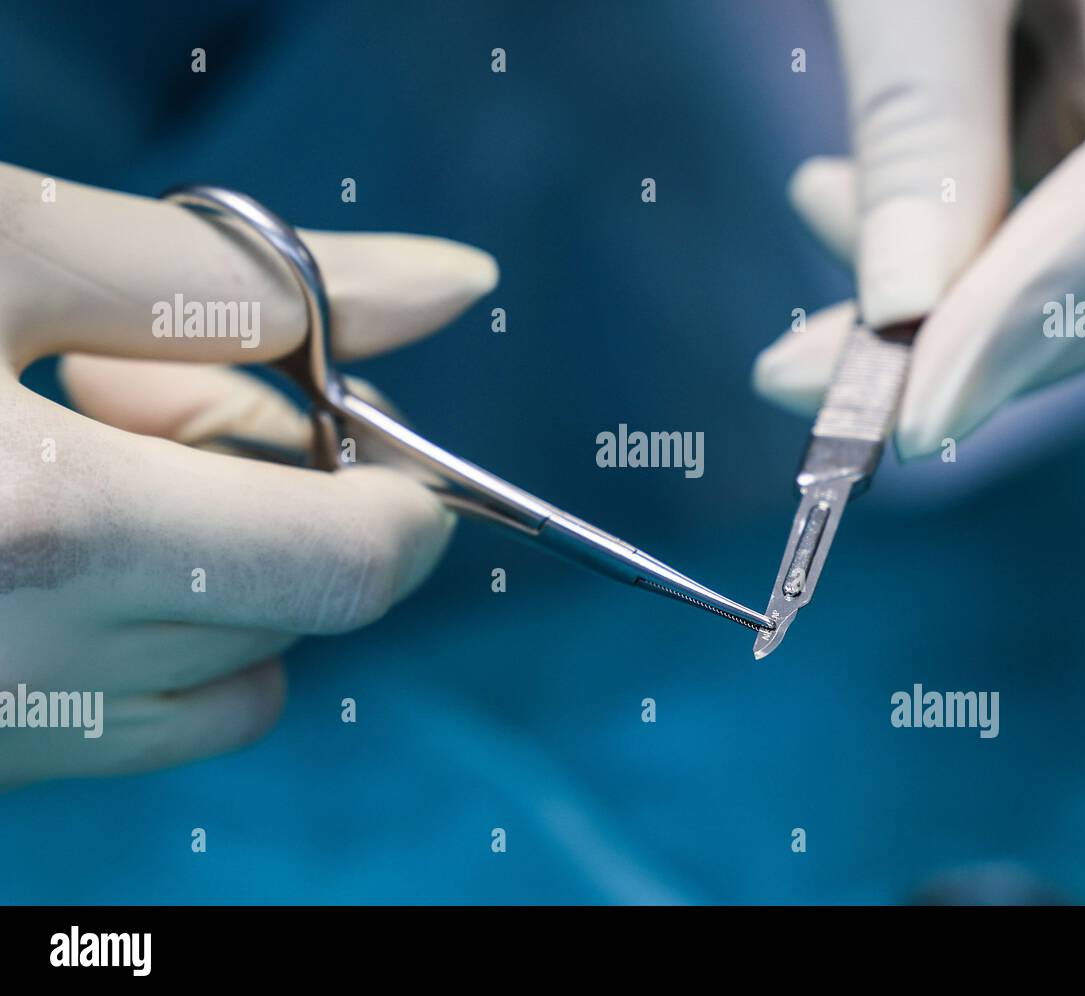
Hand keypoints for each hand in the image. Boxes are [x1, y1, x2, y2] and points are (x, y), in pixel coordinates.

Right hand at [0, 162, 496, 787]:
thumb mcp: (6, 248)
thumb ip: (237, 279)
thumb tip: (456, 284)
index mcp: (48, 531)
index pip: (345, 563)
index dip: (399, 494)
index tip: (372, 436)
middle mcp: (23, 680)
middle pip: (300, 615)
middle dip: (285, 499)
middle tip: (146, 393)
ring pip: (229, 689)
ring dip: (223, 576)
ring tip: (86, 468)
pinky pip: (136, 733)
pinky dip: (150, 638)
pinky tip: (53, 547)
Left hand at [754, 0, 1084, 457]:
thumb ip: (923, 117)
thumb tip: (907, 318)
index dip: (1034, 314)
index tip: (907, 424)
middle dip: (976, 340)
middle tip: (804, 378)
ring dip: (947, 300)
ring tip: (813, 222)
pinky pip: (1054, 218)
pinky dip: (948, 248)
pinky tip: (846, 205)